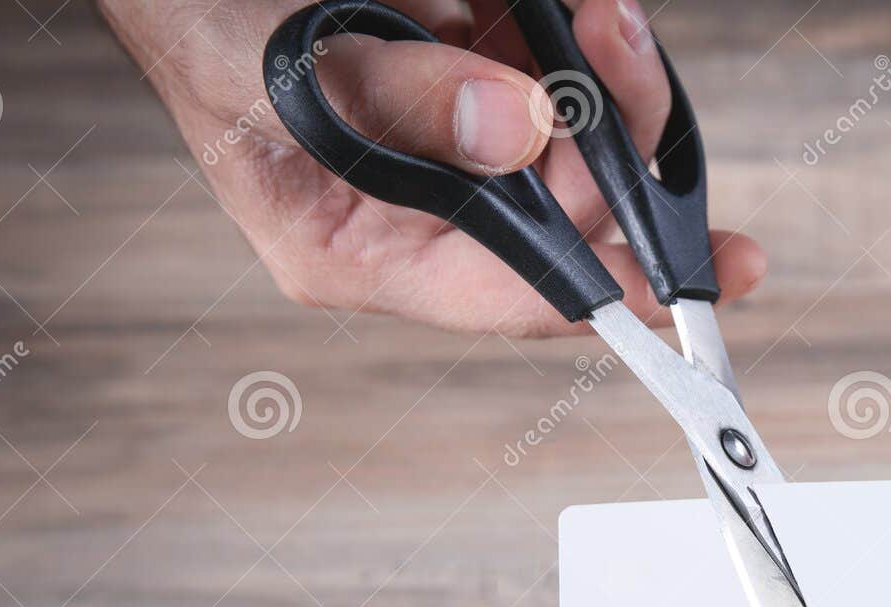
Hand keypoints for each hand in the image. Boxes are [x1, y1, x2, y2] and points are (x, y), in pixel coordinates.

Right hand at [97, 0, 765, 335]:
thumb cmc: (205, 24)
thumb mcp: (273, 69)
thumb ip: (393, 100)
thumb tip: (513, 128)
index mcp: (361, 249)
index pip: (502, 293)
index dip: (603, 295)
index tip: (685, 285)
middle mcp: (423, 211)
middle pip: (565, 212)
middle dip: (613, 136)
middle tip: (619, 46)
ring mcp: (459, 145)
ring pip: (582, 140)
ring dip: (608, 77)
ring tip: (601, 20)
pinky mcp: (483, 80)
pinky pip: (565, 80)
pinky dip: (584, 45)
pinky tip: (581, 17)